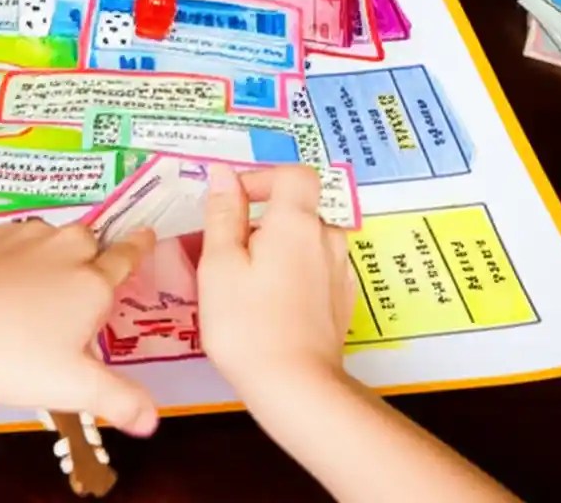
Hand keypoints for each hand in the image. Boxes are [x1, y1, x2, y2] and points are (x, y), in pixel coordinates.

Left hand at [0, 221, 158, 435]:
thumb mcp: (75, 389)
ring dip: (53, 253)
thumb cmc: (14, 361)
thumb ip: (120, 402)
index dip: (138, 247)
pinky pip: (13, 238)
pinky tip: (3, 276)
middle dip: (92, 257)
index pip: (126, 259)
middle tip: (79, 288)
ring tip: (39, 287)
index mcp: (92, 283)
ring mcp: (22, 240)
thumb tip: (152, 422)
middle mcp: (63, 251)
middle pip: (89, 241)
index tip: (146, 234)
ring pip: (51, 236)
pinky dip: (16, 252)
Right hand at [196, 164, 354, 396]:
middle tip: (226, 255)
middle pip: (296, 210)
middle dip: (261, 222)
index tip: (233, 202)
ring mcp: (339, 271)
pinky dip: (292, 274)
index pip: (292, 174)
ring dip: (277, 249)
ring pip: (305, 242)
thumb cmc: (247, 324)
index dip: (261, 178)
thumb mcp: (219, 264)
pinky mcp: (342, 300)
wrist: (296, 386)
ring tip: (245, 284)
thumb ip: (223, 214)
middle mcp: (327, 238)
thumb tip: (224, 174)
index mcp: (296, 223)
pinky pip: (315, 269)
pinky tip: (270, 305)